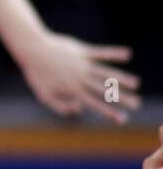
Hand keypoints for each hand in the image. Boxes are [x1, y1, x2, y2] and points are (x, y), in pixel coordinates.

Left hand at [14, 29, 136, 123]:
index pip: (94, 104)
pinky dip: (114, 53)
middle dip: (121, 97)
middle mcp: (80, 78)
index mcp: (72, 90)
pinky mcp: (82, 51)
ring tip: (136, 83)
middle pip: (104, 90)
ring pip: (106, 73)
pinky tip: (127, 54)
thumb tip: (79, 109)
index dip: (109, 112)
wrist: (31, 49)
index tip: (122, 119)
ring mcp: (82, 64)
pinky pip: (101, 52)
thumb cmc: (36, 73)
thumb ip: (61, 107)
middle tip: (137, 103)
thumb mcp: (44, 95)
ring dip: (122, 78)